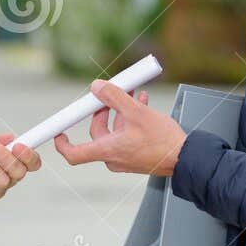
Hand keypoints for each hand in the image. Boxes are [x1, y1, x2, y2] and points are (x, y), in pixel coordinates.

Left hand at [53, 83, 186, 175]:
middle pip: (97, 133)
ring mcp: (126, 158)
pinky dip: (130, 120)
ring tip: (131, 95)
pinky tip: (141, 104)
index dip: (62, 143)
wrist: (187, 158)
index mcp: (108, 151)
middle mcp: (114, 157)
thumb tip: (97, 87)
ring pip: (114, 132)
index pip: (74, 154)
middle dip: (102, 111)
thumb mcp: (137, 113)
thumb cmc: (164, 143)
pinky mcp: (138, 156)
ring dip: (120, 112)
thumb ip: (115, 98)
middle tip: (108, 96)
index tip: (59, 132)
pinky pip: (127, 136)